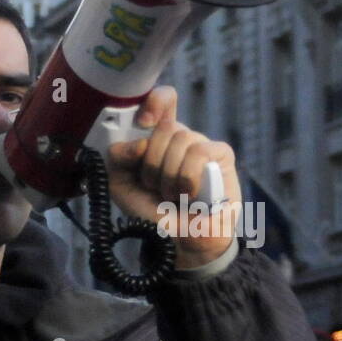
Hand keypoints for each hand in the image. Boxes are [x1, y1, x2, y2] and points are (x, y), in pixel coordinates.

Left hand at [105, 85, 242, 269]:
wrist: (181, 240)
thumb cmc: (153, 211)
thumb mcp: (121, 185)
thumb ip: (118, 158)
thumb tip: (140, 142)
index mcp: (157, 138)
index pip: (163, 100)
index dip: (155, 102)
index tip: (144, 122)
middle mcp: (180, 137)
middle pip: (165, 127)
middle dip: (153, 163)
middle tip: (155, 186)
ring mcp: (202, 144)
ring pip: (181, 139)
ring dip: (170, 176)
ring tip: (173, 195)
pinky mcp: (222, 156)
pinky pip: (200, 152)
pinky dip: (188, 177)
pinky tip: (191, 194)